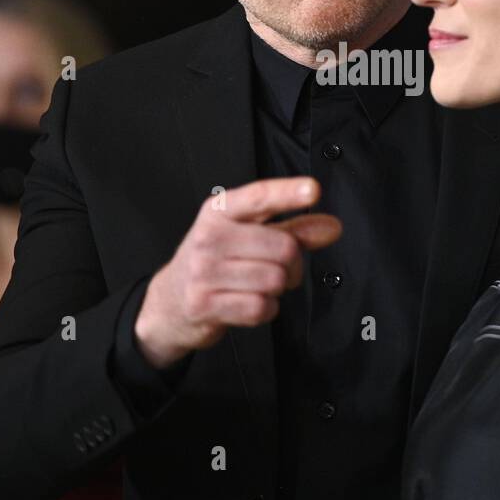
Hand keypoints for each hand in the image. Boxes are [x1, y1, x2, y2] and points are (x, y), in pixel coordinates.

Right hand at [134, 177, 340, 367]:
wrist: (169, 300)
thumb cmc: (214, 262)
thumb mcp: (248, 236)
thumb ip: (292, 229)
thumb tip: (331, 227)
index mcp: (219, 211)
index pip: (259, 197)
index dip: (288, 192)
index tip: (312, 190)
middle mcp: (209, 237)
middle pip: (284, 248)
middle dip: (293, 265)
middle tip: (279, 269)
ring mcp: (204, 271)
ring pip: (275, 280)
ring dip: (277, 289)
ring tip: (257, 286)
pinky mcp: (204, 303)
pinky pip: (261, 308)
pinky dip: (266, 310)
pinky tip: (249, 302)